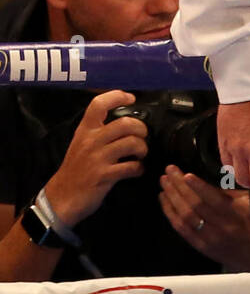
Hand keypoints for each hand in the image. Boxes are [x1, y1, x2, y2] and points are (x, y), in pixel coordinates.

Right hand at [45, 90, 147, 225]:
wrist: (61, 197)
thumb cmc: (75, 169)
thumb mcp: (80, 144)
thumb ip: (98, 132)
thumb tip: (125, 122)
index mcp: (84, 131)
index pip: (99, 104)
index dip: (117, 96)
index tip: (131, 98)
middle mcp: (91, 141)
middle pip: (125, 123)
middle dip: (141, 129)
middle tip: (142, 136)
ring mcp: (97, 158)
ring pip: (132, 143)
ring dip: (143, 148)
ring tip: (141, 155)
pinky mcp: (104, 175)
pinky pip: (131, 167)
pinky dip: (139, 168)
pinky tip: (137, 170)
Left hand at [158, 167, 249, 270]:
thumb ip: (231, 194)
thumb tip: (208, 182)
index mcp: (236, 214)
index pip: (213, 198)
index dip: (198, 186)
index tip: (186, 174)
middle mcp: (222, 227)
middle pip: (194, 206)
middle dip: (179, 187)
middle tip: (168, 173)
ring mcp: (210, 239)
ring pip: (185, 218)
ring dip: (172, 199)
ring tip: (164, 184)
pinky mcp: (203, 248)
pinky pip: (183, 231)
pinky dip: (172, 215)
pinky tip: (166, 203)